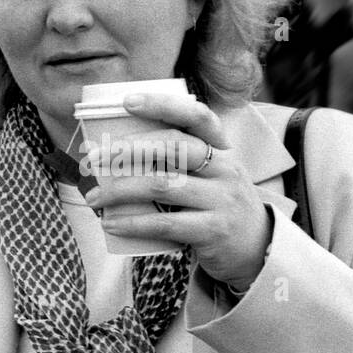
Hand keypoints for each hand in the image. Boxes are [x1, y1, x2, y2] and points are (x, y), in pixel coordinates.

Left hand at [81, 91, 272, 289]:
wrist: (259, 250)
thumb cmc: (220, 209)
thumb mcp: (212, 178)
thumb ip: (181, 164)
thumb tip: (119, 155)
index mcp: (221, 151)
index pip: (197, 117)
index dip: (163, 105)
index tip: (128, 102)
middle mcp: (225, 169)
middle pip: (173, 147)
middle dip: (127, 150)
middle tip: (94, 158)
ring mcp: (221, 199)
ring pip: (162, 185)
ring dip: (121, 190)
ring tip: (94, 197)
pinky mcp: (214, 230)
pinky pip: (166, 223)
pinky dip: (134, 223)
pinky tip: (112, 224)